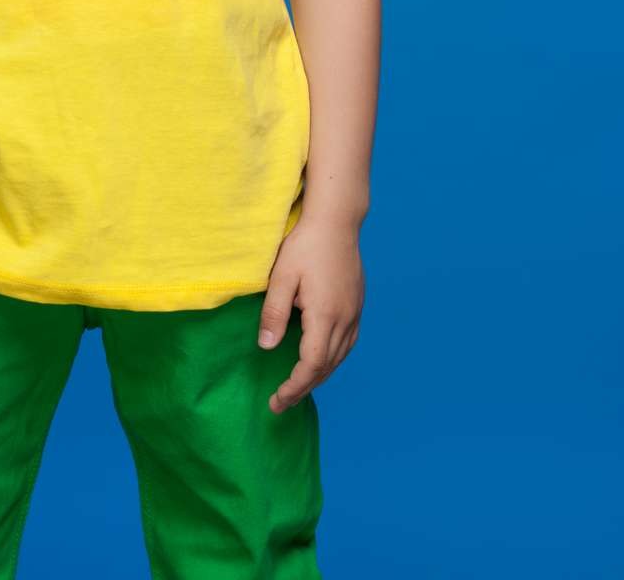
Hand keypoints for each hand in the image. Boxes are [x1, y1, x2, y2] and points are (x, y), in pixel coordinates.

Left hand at [257, 217, 364, 413]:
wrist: (336, 220)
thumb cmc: (305, 244)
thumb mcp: (282, 276)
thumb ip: (274, 313)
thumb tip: (266, 347)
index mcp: (325, 315)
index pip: (312, 364)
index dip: (295, 387)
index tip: (277, 401)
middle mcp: (345, 318)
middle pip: (327, 366)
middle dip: (304, 388)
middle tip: (281, 402)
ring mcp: (355, 312)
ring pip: (340, 357)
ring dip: (320, 375)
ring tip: (298, 387)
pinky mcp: (357, 304)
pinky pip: (348, 342)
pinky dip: (333, 359)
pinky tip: (322, 359)